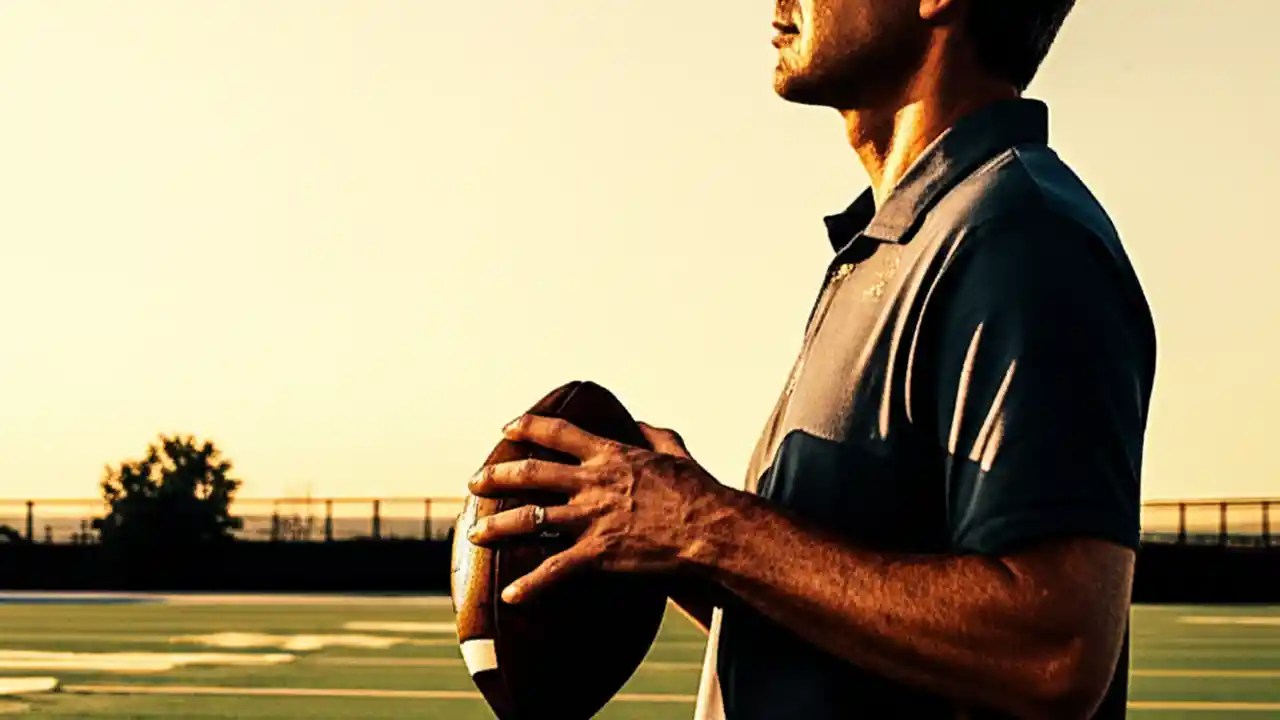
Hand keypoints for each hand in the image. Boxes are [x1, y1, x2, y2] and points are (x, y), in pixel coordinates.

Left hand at [466, 414, 726, 603]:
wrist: (711, 529)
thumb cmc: (699, 492)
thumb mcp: (676, 452)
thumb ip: (655, 434)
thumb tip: (641, 422)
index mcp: (610, 454)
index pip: (558, 432)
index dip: (529, 426)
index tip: (509, 428)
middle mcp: (593, 482)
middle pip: (531, 473)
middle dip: (496, 476)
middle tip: (475, 483)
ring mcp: (592, 517)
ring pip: (531, 519)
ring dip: (498, 527)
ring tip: (475, 534)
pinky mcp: (598, 552)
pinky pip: (555, 569)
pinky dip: (530, 584)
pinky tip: (510, 597)